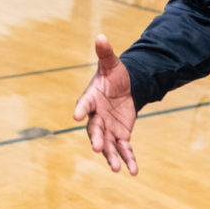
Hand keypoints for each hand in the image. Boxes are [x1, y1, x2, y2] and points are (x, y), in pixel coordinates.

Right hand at [73, 34, 138, 174]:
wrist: (125, 88)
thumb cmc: (113, 76)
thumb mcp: (111, 64)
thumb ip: (105, 53)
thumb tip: (101, 36)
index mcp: (91, 98)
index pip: (84, 104)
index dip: (80, 109)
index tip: (75, 115)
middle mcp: (96, 117)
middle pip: (94, 129)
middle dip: (96, 138)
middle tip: (97, 148)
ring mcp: (108, 128)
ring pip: (108, 145)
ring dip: (111, 157)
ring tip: (116, 168)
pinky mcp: (121, 135)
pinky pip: (124, 149)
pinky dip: (128, 159)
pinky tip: (133, 171)